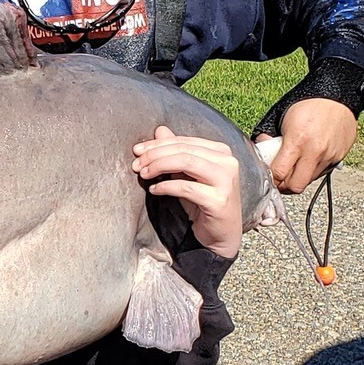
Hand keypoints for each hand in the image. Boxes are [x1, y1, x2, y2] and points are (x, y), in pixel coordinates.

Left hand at [133, 125, 241, 257]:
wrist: (221, 234)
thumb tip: (160, 130)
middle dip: (155, 155)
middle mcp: (227, 162)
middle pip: (183, 150)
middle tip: (136, 164)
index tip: (137, 151)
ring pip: (186, 162)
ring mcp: (226, 181)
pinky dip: (166, 186)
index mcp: (221, 151)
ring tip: (143, 174)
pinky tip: (154, 190)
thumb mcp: (187, 175)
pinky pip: (186, 187)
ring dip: (159, 166)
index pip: (184, 141)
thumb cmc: (203, 202)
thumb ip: (176, 152)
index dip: (157, 144)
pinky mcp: (218, 200)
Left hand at [254, 98, 356, 192]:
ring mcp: (329, 157)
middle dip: (285, 186)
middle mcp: (315, 152)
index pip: (279, 173)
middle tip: (280, 178)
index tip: (269, 176)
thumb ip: (270, 137)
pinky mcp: (338, 158)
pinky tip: (308, 160)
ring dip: (299, 178)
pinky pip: (321, 174)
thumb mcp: (281, 117)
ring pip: (309, 181)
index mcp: (297, 141)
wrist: (337, 97)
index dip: (272, 178)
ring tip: (295, 166)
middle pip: (296, 186)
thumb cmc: (309, 105)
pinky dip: (312, 171)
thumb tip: (262, 151)